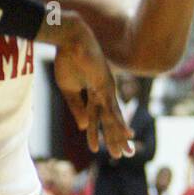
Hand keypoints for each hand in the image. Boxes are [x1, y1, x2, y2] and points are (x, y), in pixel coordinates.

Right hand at [53, 14, 133, 158]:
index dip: (96, 134)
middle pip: (110, 120)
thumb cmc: (67, 59)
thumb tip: (83, 127)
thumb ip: (76, 108)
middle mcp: (103, 93)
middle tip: (124, 155)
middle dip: (116, 139)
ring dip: (119, 136)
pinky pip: (111, 107)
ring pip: (113, 118)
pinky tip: (127, 133)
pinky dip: (118, 122)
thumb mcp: (68, 89)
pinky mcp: (106, 85)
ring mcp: (106, 89)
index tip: (96, 149)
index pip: (96, 118)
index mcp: (93, 92)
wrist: (69, 39)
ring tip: (125, 153)